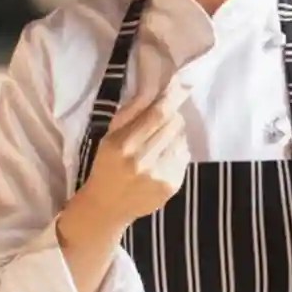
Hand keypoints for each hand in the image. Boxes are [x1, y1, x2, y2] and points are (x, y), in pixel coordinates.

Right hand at [73, 83, 192, 228]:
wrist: (107, 206)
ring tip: (161, 141)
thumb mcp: (110, 136)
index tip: (180, 85)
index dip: (172, 97)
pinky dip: (178, 151)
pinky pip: (184, 156)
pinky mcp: (172, 186)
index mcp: (123, 145)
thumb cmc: (107, 165)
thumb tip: (155, 88)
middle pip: (174, 124)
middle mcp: (143, 161)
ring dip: (176, 133)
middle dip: (173, 115)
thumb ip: (132, 111)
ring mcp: (160, 175)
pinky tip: (163, 158)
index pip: (158, 114)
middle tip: (165, 118)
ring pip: (182, 138)